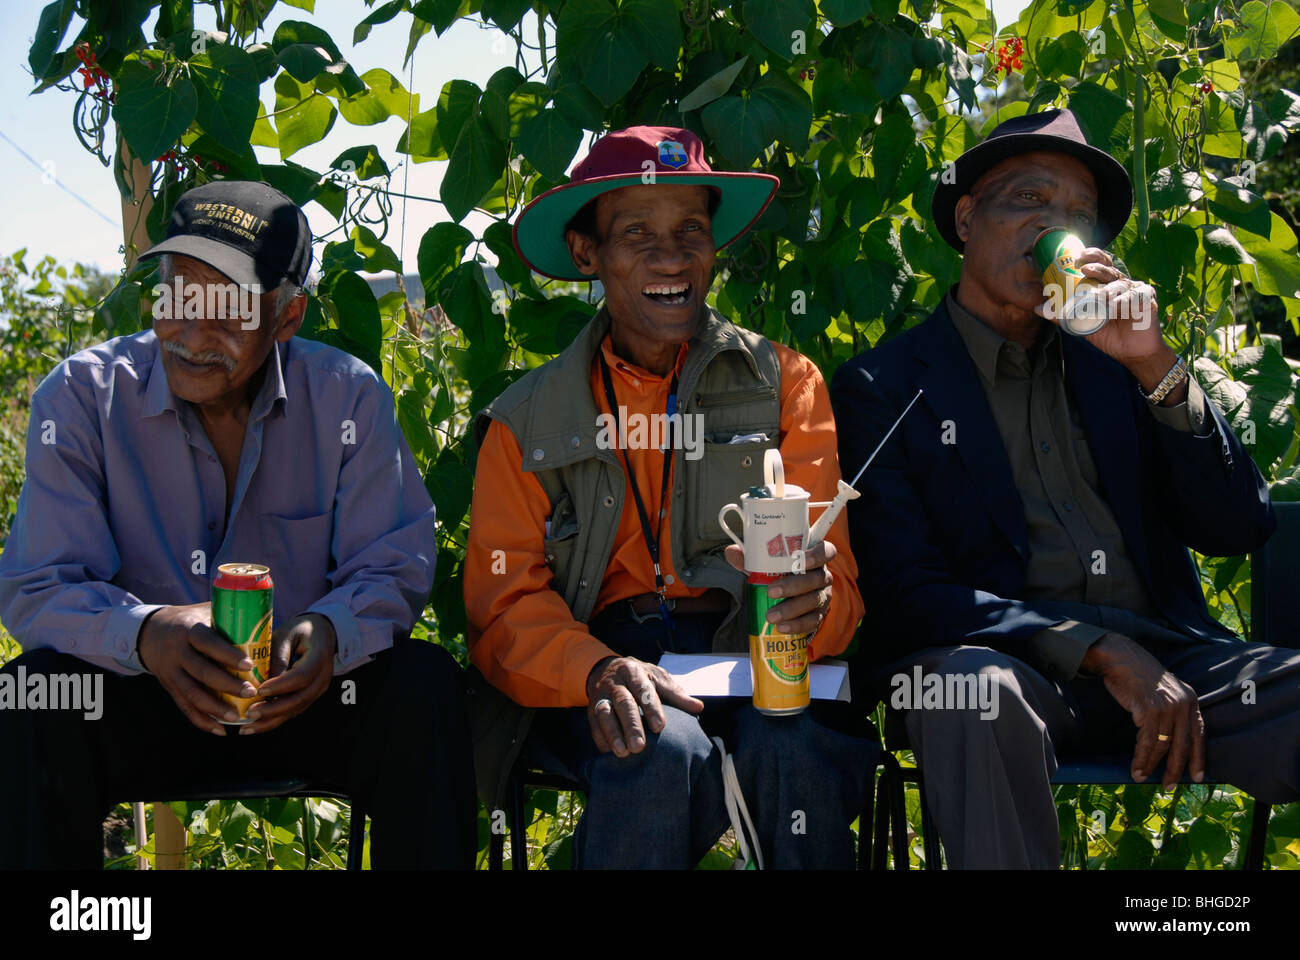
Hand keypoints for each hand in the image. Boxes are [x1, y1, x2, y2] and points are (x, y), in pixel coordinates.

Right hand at [137, 602, 256, 734]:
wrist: (150, 632)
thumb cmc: (192, 621)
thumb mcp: (206, 613)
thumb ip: (231, 621)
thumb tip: (268, 632)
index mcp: (189, 630)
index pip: (207, 642)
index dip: (227, 654)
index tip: (249, 665)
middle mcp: (177, 652)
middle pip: (201, 671)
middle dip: (227, 685)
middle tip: (251, 693)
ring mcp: (170, 672)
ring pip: (192, 693)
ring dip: (215, 708)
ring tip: (238, 717)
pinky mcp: (169, 687)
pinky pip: (184, 706)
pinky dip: (202, 720)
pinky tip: (220, 730)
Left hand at [241, 613, 337, 734]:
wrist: (323, 633)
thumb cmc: (301, 630)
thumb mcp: (287, 633)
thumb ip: (276, 655)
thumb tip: (260, 682)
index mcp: (319, 656)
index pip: (302, 676)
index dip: (281, 685)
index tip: (258, 690)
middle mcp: (323, 677)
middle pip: (300, 699)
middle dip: (273, 709)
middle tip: (249, 713)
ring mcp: (319, 689)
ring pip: (296, 709)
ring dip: (271, 720)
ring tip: (247, 727)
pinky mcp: (311, 696)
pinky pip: (294, 710)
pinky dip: (274, 719)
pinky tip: (256, 725)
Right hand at [585, 655, 703, 756]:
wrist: (606, 668)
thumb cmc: (639, 677)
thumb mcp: (657, 678)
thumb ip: (676, 694)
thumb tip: (698, 707)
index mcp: (634, 672)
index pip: (643, 689)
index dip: (651, 708)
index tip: (660, 727)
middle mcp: (615, 682)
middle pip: (623, 703)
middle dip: (631, 725)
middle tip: (639, 746)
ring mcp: (601, 695)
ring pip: (604, 713)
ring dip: (613, 733)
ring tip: (623, 753)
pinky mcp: (591, 708)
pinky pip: (593, 724)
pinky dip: (600, 738)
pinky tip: (608, 752)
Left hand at [724, 539, 834, 636]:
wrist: (789, 597)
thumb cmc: (780, 574)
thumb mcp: (767, 564)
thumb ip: (752, 558)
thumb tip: (731, 552)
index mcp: (814, 558)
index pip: (826, 551)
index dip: (817, 554)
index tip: (800, 558)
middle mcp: (823, 576)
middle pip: (816, 578)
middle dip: (794, 586)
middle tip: (771, 592)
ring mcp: (823, 596)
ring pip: (814, 601)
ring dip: (792, 609)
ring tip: (771, 616)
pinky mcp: (819, 615)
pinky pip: (813, 621)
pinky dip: (797, 625)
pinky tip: (782, 628)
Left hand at [1036, 249, 1187, 404]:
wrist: (1132, 353)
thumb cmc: (1109, 335)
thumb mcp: (1083, 325)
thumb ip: (1064, 315)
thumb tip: (1038, 308)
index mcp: (1107, 286)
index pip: (1101, 265)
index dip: (1092, 257)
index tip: (1078, 257)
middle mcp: (1121, 285)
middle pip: (1110, 269)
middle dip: (1097, 266)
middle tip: (1084, 269)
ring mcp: (1135, 291)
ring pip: (1122, 284)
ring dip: (1110, 289)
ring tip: (1101, 297)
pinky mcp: (1148, 300)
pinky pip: (1137, 296)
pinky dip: (1126, 300)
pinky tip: (1117, 306)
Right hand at [1081, 633, 1205, 788]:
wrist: (1120, 657)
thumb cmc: (1137, 675)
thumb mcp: (1164, 690)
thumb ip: (1172, 709)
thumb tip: (1169, 737)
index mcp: (1190, 699)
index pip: (1200, 734)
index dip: (1198, 758)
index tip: (1198, 776)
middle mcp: (1183, 704)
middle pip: (1183, 745)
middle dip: (1177, 769)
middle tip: (1170, 786)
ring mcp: (1167, 707)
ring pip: (1164, 746)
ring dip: (1152, 766)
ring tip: (1143, 777)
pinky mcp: (1150, 710)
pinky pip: (1147, 742)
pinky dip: (1141, 758)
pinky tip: (1136, 768)